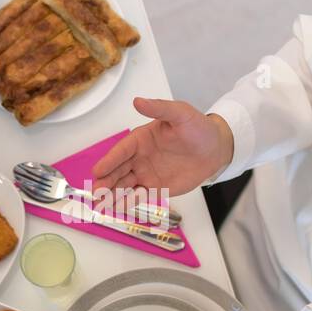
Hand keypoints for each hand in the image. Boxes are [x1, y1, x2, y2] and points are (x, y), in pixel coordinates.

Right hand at [91, 97, 233, 196]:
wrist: (215, 148)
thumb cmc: (197, 128)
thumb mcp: (180, 113)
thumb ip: (159, 108)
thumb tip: (138, 101)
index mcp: (140, 139)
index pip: (121, 151)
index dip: (109, 161)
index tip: (98, 171)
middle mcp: (139, 157)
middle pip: (117, 171)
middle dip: (105, 182)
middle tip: (96, 193)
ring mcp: (146, 174)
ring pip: (124, 185)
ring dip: (112, 195)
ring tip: (101, 205)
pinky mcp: (156, 188)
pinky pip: (138, 196)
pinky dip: (128, 202)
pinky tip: (119, 208)